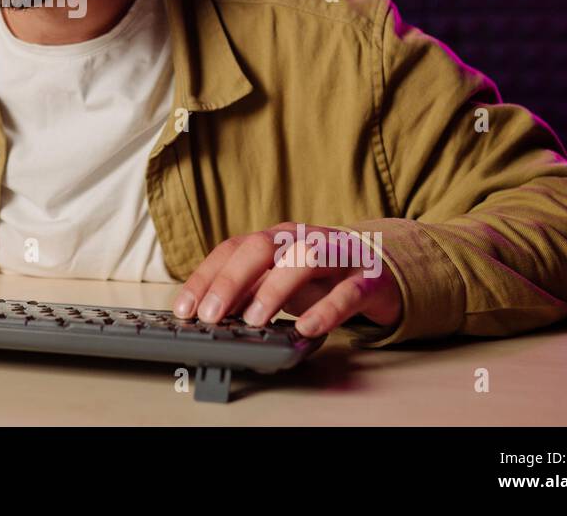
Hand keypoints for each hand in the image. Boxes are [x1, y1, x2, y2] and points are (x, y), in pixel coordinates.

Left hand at [171, 222, 402, 336]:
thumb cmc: (320, 276)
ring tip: (254, 321)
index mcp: (275, 239)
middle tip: (211, 316)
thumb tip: (208, 315)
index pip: (232, 249)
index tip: (185, 309)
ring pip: (304, 260)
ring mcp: (337, 255)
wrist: (381, 269)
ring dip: (274, 289)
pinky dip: (327, 310)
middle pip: (261, 247)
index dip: (205, 277)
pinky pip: (348, 292)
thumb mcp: (279, 280)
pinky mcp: (368, 279)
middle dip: (231, 280)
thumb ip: (247, 293)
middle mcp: (302, 239)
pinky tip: (307, 328)